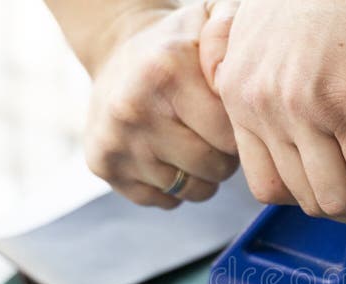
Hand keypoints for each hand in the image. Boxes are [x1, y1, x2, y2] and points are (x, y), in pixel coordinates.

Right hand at [85, 3, 238, 208]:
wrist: (120, 51)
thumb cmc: (182, 44)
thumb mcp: (210, 21)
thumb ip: (235, 31)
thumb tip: (241, 80)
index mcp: (166, 71)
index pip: (233, 134)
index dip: (241, 130)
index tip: (230, 113)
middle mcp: (134, 108)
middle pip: (216, 167)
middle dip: (226, 154)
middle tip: (212, 128)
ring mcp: (116, 142)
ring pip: (194, 190)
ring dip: (204, 173)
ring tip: (192, 139)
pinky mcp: (104, 166)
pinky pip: (166, 201)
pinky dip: (176, 186)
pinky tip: (168, 153)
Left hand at [203, 0, 345, 222]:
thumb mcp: (271, 40)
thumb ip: (270, 86)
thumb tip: (301, 132)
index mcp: (240, 93)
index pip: (266, 184)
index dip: (312, 198)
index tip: (343, 190)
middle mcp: (261, 104)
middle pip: (303, 199)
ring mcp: (300, 107)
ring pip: (337, 198)